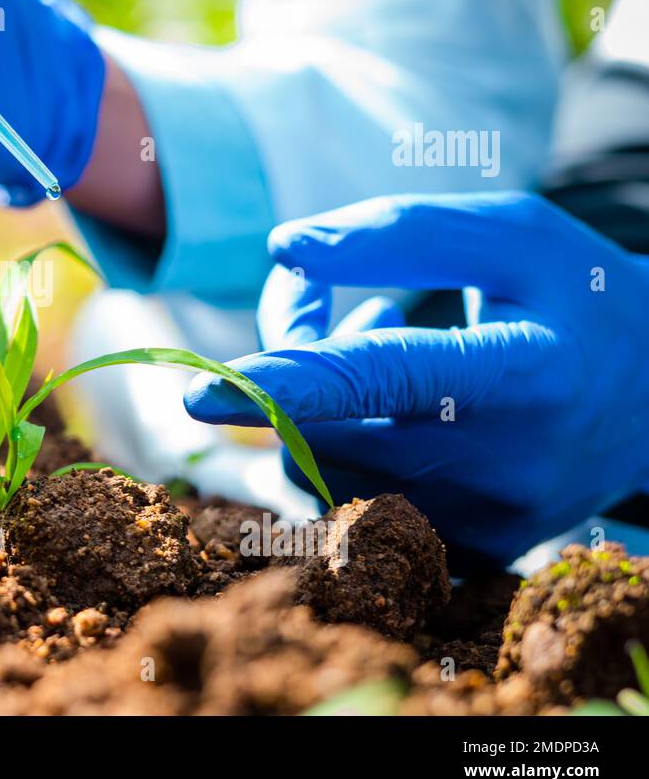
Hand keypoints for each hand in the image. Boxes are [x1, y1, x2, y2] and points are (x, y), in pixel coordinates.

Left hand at [184, 192, 648, 568]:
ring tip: (382, 339)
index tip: (199, 389)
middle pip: (330, 428)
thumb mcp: (510, 234)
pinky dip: (344, 447)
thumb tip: (282, 250)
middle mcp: (507, 465)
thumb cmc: (579, 295)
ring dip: (318, 403)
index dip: (285, 380)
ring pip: (330, 470)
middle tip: (325, 301)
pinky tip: (393, 406)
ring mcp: (489, 520)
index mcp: (525, 373)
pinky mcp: (472, 549)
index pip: (381, 380)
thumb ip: (398, 229)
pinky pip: (356, 504)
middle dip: (290, 363)